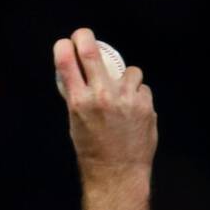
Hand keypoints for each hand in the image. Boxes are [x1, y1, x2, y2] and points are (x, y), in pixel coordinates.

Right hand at [54, 28, 156, 180]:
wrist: (117, 174)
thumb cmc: (93, 153)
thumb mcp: (76, 127)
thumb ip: (79, 101)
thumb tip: (78, 79)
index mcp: (79, 104)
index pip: (67, 64)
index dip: (64, 48)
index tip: (65, 43)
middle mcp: (101, 96)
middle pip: (92, 53)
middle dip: (84, 38)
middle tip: (83, 35)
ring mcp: (125, 98)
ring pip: (129, 72)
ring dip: (126, 81)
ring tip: (122, 100)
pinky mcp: (144, 103)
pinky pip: (142, 89)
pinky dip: (138, 97)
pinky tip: (133, 114)